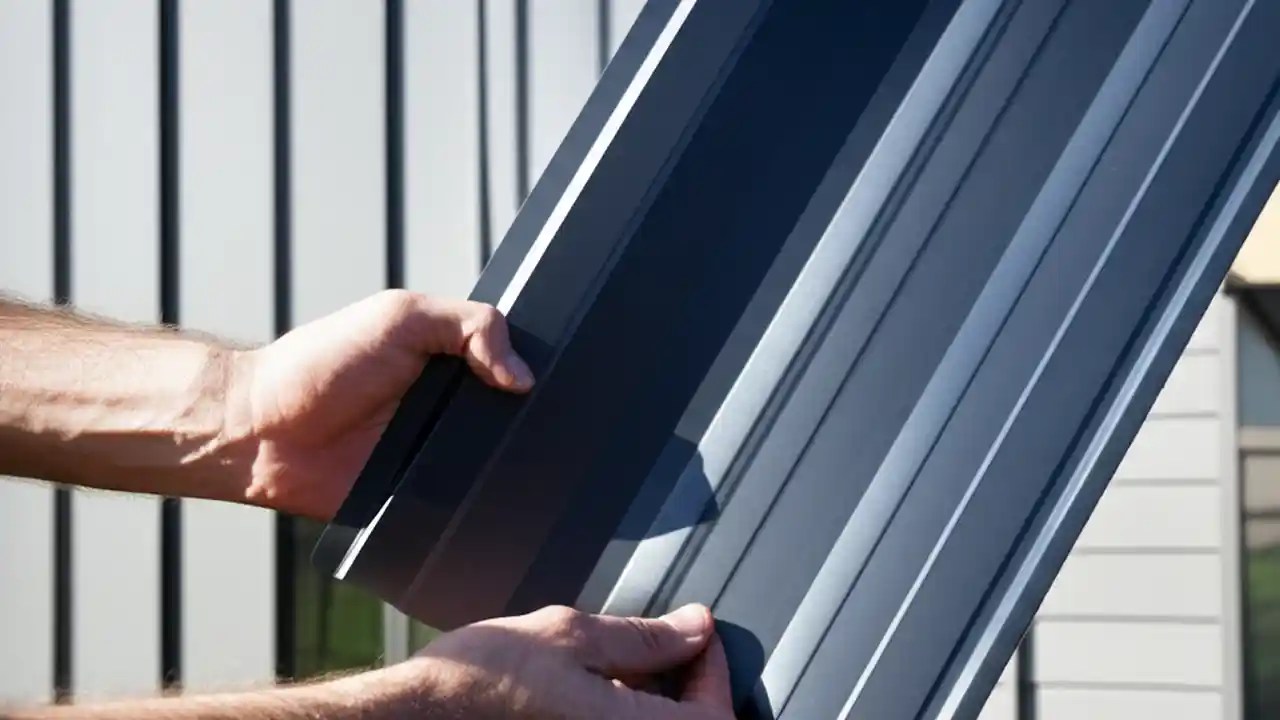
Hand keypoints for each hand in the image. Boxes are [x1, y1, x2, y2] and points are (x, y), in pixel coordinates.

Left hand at [229, 289, 533, 519]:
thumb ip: (470, 325)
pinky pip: (465, 503)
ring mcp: (439, 452)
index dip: (539, 366)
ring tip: (528, 459)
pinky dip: (480, 500)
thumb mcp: (399, 317)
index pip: (514, 362)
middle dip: (533, 417)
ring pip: (497, 462)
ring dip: (509, 460)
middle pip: (514, 415)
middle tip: (554, 420)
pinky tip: (496, 494)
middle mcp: (450, 405)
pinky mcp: (424, 498)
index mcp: (450, 357)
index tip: (569, 374)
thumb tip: (524, 377)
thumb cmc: (319, 363)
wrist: (262, 432)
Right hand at [379, 603, 735, 718]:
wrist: (416, 717)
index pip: (713, 716)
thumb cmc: (481, 681)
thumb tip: (695, 627)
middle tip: (668, 646)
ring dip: (653, 700)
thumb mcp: (570, 635)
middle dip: (686, 686)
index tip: (698, 635)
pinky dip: (621, 711)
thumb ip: (642, 636)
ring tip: (624, 662)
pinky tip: (595, 687)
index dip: (714, 671)